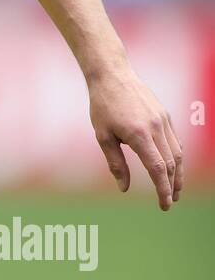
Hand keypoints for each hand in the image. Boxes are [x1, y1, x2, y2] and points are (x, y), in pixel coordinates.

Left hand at [88, 62, 182, 209]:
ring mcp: (163, 120)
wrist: (112, 74)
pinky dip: (176, 156)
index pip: (157, 169)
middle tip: (170, 202)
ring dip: (178, 173)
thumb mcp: (103, 136)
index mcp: (139, 135)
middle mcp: (156, 128)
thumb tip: (124, 188)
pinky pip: (175, 140)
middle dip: (172, 186)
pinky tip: (172, 166)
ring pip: (177, 153)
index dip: (162, 190)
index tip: (164, 205)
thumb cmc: (103, 106)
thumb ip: (115, 163)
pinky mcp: (165, 115)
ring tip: (175, 189)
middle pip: (171, 164)